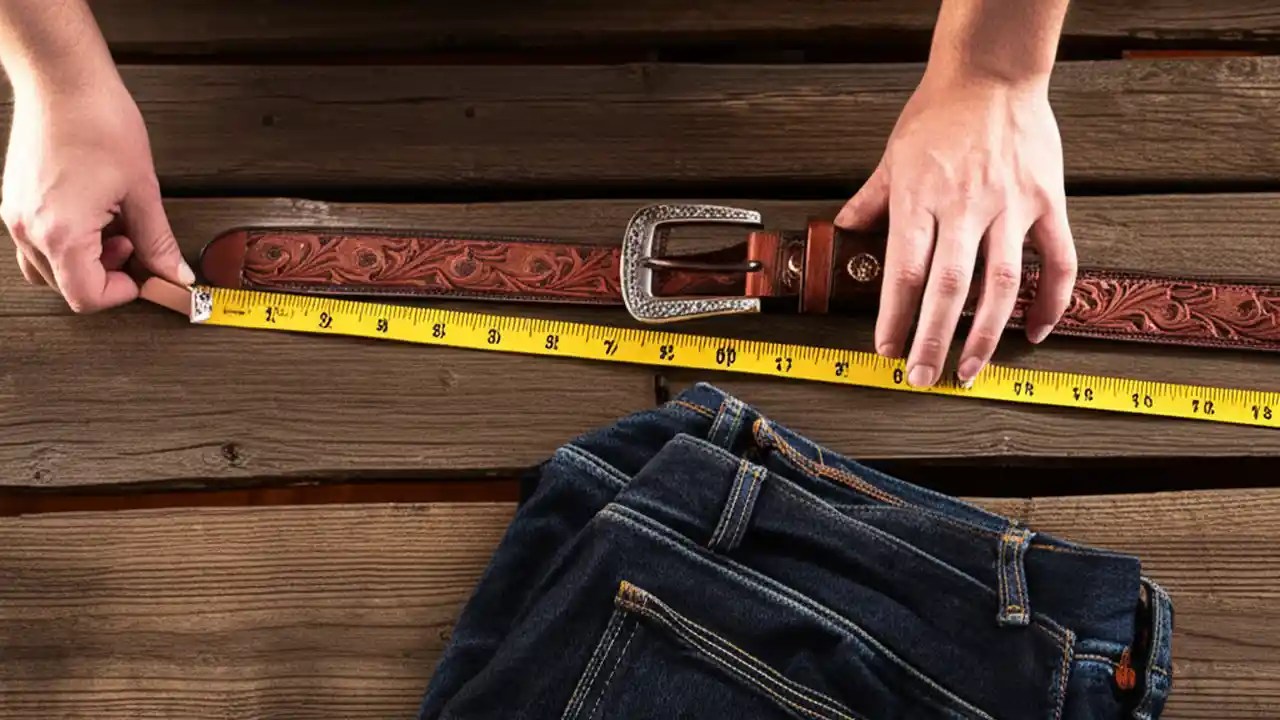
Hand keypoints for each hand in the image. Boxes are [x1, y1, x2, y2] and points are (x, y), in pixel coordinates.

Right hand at [2, 77, 191, 312]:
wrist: (63, 79)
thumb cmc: (99, 121)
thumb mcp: (142, 190)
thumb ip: (158, 241)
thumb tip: (174, 273)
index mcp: (61, 233)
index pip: (86, 298)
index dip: (122, 293)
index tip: (144, 274)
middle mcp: (29, 229)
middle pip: (65, 286)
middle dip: (105, 274)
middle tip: (131, 241)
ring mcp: (15, 215)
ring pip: (47, 267)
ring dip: (83, 261)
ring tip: (111, 225)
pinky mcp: (13, 200)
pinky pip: (36, 241)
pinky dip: (65, 241)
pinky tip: (92, 213)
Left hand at [835, 72, 1076, 387]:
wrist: (992, 73)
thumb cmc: (939, 113)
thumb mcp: (893, 156)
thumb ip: (870, 202)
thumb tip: (842, 232)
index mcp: (921, 197)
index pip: (904, 270)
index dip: (895, 317)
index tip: (887, 351)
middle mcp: (966, 205)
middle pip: (949, 287)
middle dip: (933, 339)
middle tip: (924, 378)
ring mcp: (1011, 205)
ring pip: (1002, 283)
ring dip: (987, 334)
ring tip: (970, 369)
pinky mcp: (1048, 201)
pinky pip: (1058, 261)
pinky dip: (1051, 301)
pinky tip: (1036, 332)